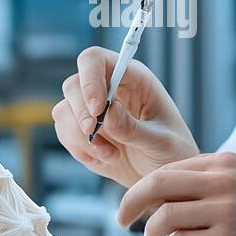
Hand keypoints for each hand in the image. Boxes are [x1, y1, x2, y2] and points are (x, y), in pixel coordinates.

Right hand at [52, 46, 198, 187]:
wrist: (162, 176)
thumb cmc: (171, 153)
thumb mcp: (162, 143)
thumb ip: (134, 128)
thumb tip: (107, 113)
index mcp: (133, 78)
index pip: (96, 60)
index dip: (90, 79)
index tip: (97, 109)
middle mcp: (108, 88)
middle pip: (73, 84)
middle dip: (80, 112)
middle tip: (93, 135)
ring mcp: (92, 109)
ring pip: (64, 110)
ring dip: (81, 137)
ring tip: (112, 155)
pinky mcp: (81, 131)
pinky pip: (64, 133)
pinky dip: (80, 149)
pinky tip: (106, 158)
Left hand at [117, 152, 235, 235]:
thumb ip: (214, 181)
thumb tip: (170, 193)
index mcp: (227, 162)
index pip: (170, 166)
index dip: (145, 185)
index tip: (134, 201)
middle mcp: (224, 180)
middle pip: (158, 182)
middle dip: (131, 201)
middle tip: (120, 218)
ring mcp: (226, 209)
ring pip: (165, 214)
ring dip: (151, 230)